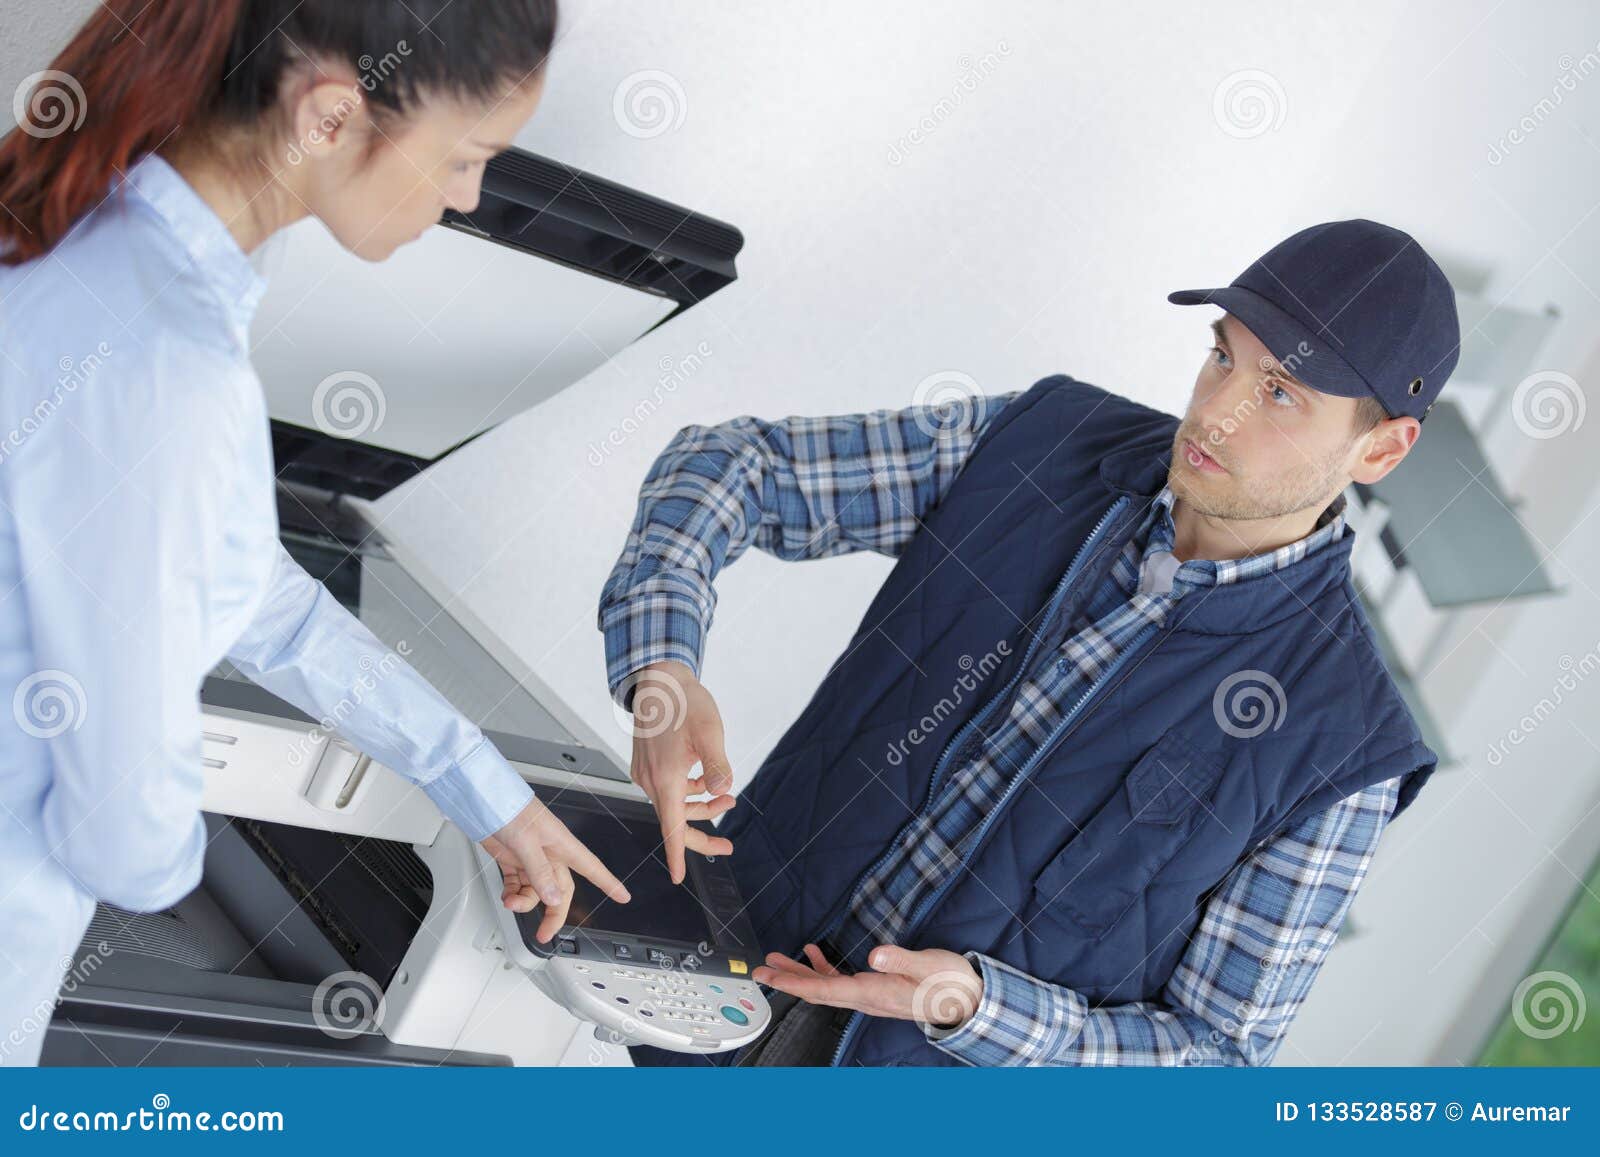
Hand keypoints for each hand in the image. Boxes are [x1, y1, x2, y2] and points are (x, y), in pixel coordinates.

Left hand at [482, 796, 630, 942]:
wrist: (485, 801)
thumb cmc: (511, 809)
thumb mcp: (528, 843)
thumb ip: (540, 873)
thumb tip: (554, 899)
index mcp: (562, 846)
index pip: (592, 868)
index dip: (609, 883)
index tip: (622, 896)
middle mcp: (550, 853)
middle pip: (560, 890)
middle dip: (553, 913)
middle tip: (544, 933)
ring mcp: (531, 857)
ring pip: (536, 890)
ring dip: (524, 902)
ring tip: (511, 903)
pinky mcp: (514, 859)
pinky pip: (518, 885)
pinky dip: (513, 894)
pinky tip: (507, 896)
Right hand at [624, 660, 735, 883]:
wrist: (657, 678)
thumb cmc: (685, 703)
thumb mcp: (710, 733)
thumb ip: (717, 765)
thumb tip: (722, 792)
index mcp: (666, 778)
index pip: (672, 826)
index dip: (677, 854)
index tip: (678, 877)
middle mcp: (652, 780)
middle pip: (676, 821)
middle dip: (702, 835)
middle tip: (728, 846)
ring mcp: (646, 773)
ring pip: (674, 804)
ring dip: (700, 806)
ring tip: (727, 798)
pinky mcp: (646, 765)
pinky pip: (668, 789)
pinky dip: (688, 791)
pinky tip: (704, 777)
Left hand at [752, 943, 983, 1029]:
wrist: (966, 1000)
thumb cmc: (949, 982)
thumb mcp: (929, 965)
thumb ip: (902, 960)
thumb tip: (874, 955)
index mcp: (874, 992)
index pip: (824, 990)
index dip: (794, 984)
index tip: (768, 978)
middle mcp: (865, 998)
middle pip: (816, 992)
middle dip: (786, 981)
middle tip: (758, 971)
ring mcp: (868, 995)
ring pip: (824, 986)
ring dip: (799, 973)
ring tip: (775, 959)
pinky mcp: (874, 988)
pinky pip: (839, 981)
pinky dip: (821, 967)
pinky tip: (813, 952)